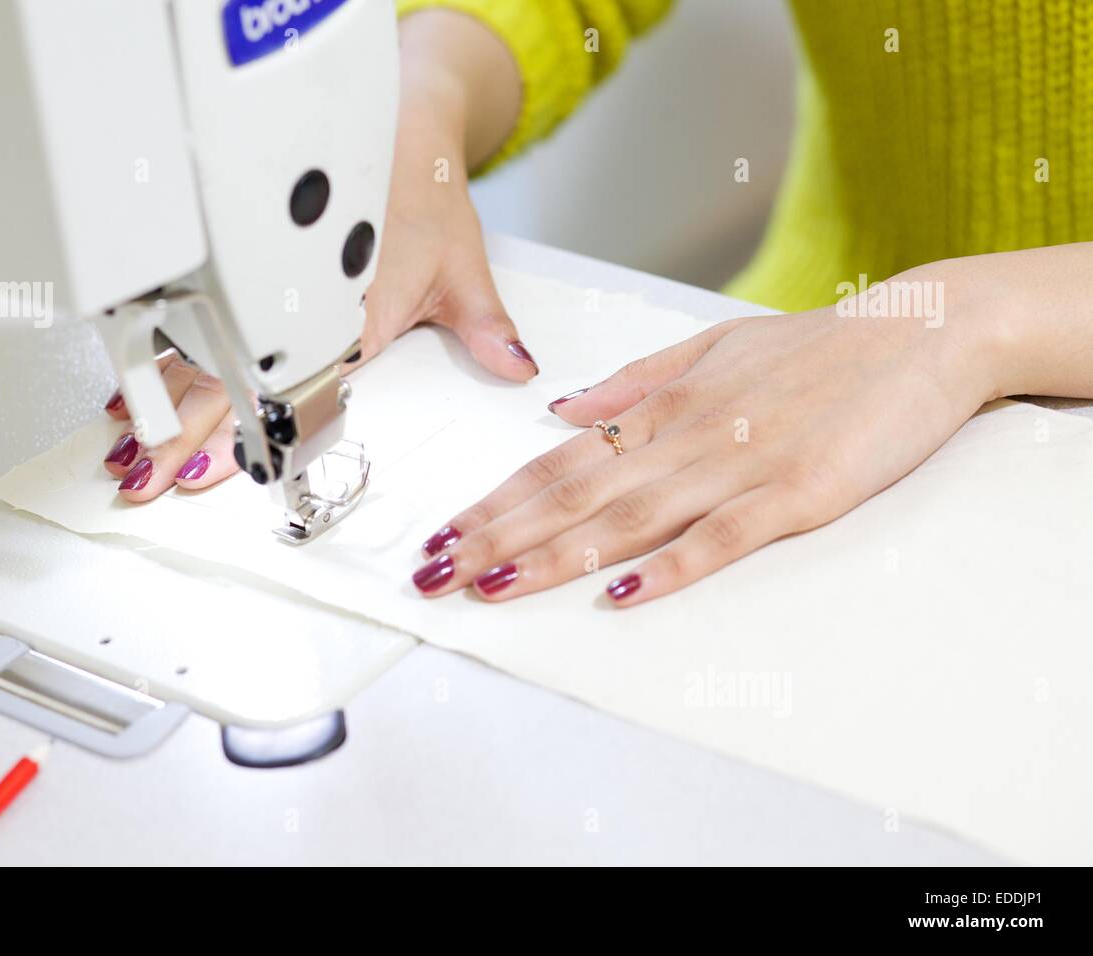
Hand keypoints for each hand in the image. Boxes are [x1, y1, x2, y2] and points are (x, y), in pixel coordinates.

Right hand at [102, 10, 530, 502]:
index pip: (299, 381)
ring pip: (205, 355)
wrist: (394, 121)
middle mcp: (300, 301)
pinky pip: (198, 325)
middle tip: (155, 480)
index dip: (258, 426)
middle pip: (234, 379)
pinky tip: (132, 395)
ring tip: (134, 455)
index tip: (226, 466)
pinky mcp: (249, 276)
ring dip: (167, 407)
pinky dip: (165, 365)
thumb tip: (516, 369)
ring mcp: (265, 286)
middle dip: (194, 435)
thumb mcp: (463, 266)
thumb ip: (484, 328)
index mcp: (355, 306)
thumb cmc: (425, 192)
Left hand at [412, 267, 1005, 605]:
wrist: (919, 333)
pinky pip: (721, 538)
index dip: (496, 500)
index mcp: (662, 407)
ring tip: (494, 587)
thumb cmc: (816, 348)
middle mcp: (685, 437)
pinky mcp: (796, 495)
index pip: (557, 461)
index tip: (445, 531)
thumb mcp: (711, 347)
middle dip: (497, 537)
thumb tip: (560, 407)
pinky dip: (671, 567)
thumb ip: (633, 383)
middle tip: (435, 571)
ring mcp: (739, 468)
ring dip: (556, 556)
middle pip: (572, 495)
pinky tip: (625, 594)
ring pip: (629, 519)